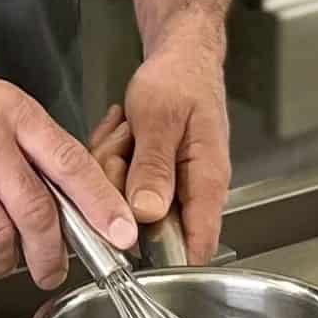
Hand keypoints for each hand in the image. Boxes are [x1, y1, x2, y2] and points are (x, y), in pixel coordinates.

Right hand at [0, 42, 137, 287]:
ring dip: (3, 262)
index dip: (101, 205)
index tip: (124, 235)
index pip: (70, 162)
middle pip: (36, 211)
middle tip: (52, 273)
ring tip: (0, 264)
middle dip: (52, 256)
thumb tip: (59, 183)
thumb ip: (19, 133)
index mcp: (9, 109)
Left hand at [87, 26, 232, 263]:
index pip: (195, 247)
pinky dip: (111, 156)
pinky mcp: (150, 178)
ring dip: (113, 163)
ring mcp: (168, 187)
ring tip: (128, 130)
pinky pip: (117, 183)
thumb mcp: (160, 118)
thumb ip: (154, 167)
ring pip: (124, 202)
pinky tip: (122, 131)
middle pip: (145, 225)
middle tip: (126, 145)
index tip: (126, 244)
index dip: (164, 260)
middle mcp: (190, 193)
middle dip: (119, 187)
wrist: (182, 56)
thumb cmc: (182, 80)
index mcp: (206, 184)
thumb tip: (146, 213)